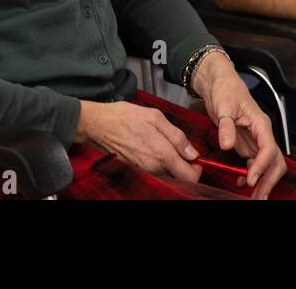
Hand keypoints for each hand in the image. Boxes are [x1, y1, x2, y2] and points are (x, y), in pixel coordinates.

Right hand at [75, 99, 201, 182]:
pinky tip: (155, 149)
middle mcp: (154, 167)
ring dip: (173, 166)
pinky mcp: (137, 170)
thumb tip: (192, 152)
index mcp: (162, 154)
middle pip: (180, 179)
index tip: (196, 158)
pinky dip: (161, 165)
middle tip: (184, 152)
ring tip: (167, 146)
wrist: (98, 125)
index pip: (189, 176)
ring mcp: (144, 170)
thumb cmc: (124, 117)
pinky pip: (156, 173)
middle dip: (186, 168)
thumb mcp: (155, 117)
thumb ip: (176, 136)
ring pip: (168, 176)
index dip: (197, 169)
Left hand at [191, 51, 286, 198]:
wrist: (219, 82)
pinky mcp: (246, 143)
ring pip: (266, 164)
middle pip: (274, 161)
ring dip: (262, 180)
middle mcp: (261, 133)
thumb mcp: (223, 106)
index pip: (268, 149)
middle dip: (269, 180)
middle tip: (259, 196)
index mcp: (260, 123)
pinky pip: (254, 162)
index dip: (261, 166)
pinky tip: (243, 182)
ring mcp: (255, 139)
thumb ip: (226, 126)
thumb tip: (227, 143)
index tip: (251, 179)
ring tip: (254, 195)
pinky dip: (251, 174)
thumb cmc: (226, 88)